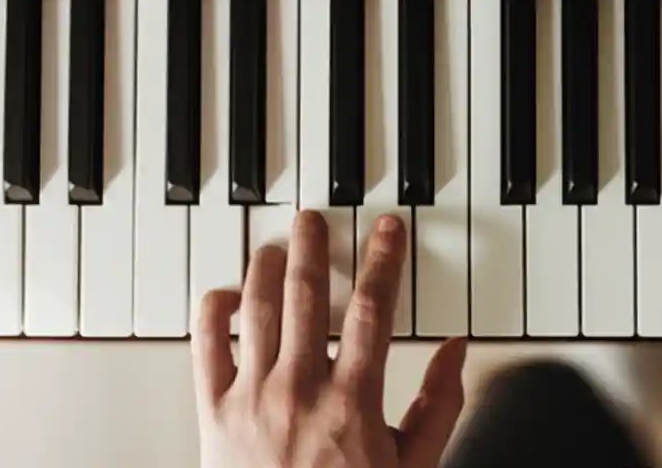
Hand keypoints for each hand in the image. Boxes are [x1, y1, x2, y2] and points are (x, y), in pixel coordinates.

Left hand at [191, 210, 466, 467]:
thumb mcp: (414, 466)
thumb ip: (439, 405)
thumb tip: (457, 350)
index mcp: (352, 401)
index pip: (372, 309)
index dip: (383, 260)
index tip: (387, 230)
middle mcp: (299, 390)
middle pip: (306, 294)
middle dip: (313, 246)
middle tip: (316, 219)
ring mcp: (251, 398)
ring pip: (256, 310)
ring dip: (266, 267)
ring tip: (276, 244)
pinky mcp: (212, 413)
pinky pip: (204, 346)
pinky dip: (212, 311)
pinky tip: (226, 293)